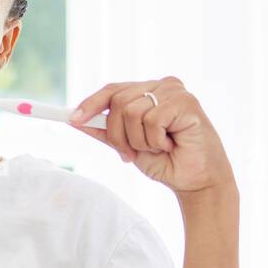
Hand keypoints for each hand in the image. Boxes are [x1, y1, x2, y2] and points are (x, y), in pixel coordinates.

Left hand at [68, 76, 235, 195]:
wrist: (194, 181)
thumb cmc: (166, 162)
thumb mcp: (127, 146)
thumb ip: (106, 132)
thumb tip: (75, 121)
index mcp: (147, 92)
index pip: (112, 90)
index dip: (90, 104)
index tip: (72, 120)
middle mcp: (161, 86)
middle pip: (118, 101)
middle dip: (118, 134)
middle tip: (131, 154)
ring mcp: (175, 91)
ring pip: (132, 111)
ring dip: (139, 141)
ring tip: (158, 148)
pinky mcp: (186, 102)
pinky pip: (151, 120)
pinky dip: (155, 141)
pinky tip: (170, 146)